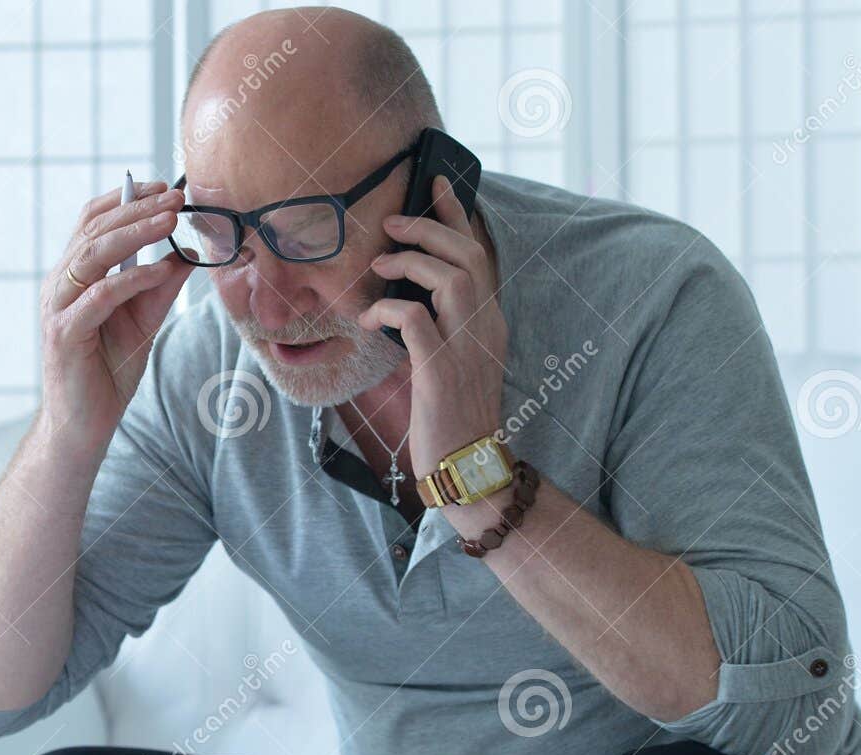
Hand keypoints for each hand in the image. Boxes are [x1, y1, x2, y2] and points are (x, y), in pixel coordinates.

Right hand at [39, 183, 192, 462]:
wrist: (84, 424)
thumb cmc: (108, 371)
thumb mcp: (144, 320)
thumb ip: (161, 286)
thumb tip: (190, 252)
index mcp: (73, 275)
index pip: (93, 220)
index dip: (127, 198)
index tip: (166, 188)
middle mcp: (59, 284)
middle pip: (94, 230)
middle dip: (138, 208)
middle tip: (176, 197)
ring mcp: (58, 308)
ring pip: (93, 255)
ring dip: (135, 233)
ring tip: (171, 221)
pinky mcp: (65, 335)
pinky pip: (99, 296)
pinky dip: (132, 278)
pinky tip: (161, 270)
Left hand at [356, 176, 506, 492]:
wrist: (466, 465)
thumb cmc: (450, 416)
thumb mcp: (450, 362)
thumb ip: (438, 327)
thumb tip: (404, 298)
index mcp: (489, 322)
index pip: (480, 255)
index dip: (457, 216)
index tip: (436, 183)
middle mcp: (485, 328)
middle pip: (467, 257)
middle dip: (429, 229)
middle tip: (393, 223)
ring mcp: (466, 348)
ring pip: (450, 279)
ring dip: (410, 264)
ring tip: (379, 266)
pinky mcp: (441, 371)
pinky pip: (416, 321)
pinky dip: (390, 310)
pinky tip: (371, 317)